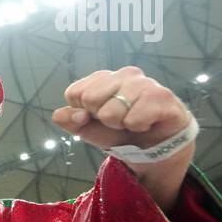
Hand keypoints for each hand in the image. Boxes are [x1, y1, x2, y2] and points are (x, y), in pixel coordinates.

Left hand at [52, 66, 191, 154]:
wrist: (154, 147)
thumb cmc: (121, 133)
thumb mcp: (89, 129)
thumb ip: (71, 121)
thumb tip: (60, 115)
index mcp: (102, 79)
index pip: (74, 93)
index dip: (84, 112)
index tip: (99, 117)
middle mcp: (123, 74)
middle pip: (90, 99)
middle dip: (102, 118)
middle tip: (119, 120)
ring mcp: (143, 83)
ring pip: (111, 112)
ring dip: (121, 125)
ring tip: (134, 121)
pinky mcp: (161, 95)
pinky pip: (134, 119)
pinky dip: (138, 127)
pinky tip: (147, 122)